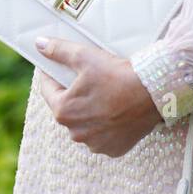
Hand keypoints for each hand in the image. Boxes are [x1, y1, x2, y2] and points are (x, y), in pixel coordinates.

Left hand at [35, 36, 163, 155]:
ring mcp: (95, 143)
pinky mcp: (113, 149)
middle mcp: (75, 133)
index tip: (58, 65)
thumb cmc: (117, 74)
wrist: (153, 93)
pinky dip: (106, 125)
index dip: (52, 74)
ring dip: (89, 111)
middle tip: (88, 78)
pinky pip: (102, 135)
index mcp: (64, 111)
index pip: (48, 90)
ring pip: (85, 124)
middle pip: (67, 108)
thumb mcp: (85, 56)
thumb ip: (58, 50)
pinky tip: (116, 111)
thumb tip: (39, 44)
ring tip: (104, 94)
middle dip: (73, 94)